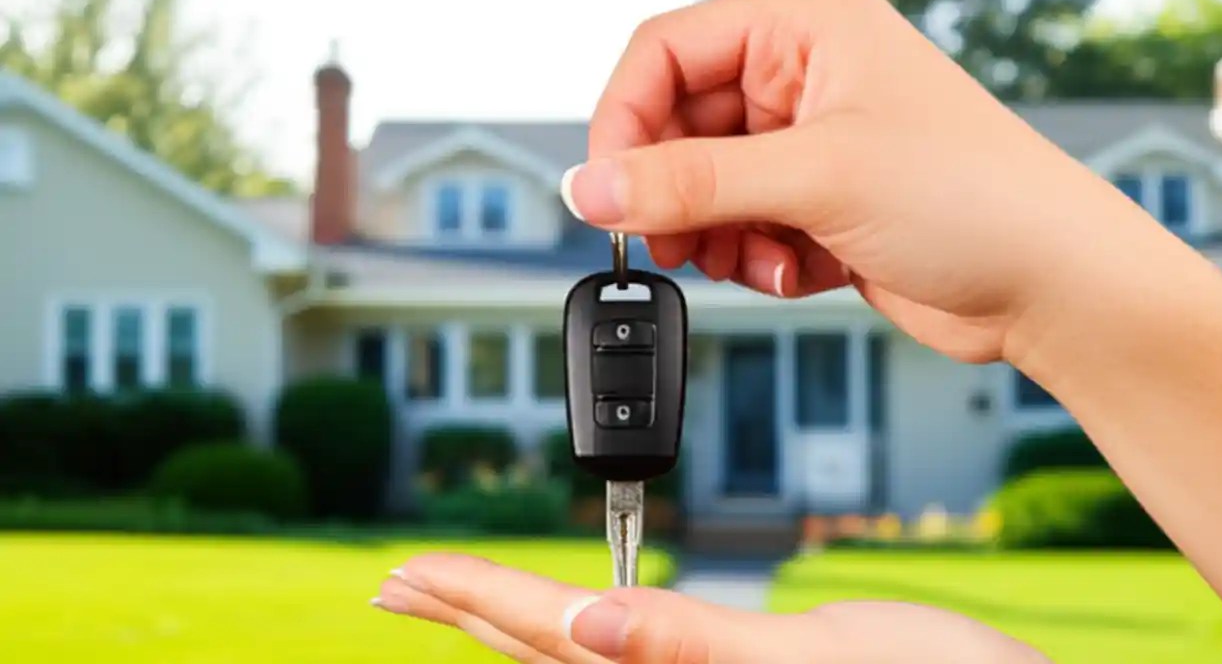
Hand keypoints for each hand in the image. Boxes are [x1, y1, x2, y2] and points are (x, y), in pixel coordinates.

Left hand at [374, 554, 1049, 662]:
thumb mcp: (817, 659)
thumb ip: (690, 649)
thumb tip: (586, 622)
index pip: (550, 637)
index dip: (473, 601)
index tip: (404, 574)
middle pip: (544, 651)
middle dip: (468, 613)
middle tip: (395, 585)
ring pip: (580, 653)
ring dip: (511, 621)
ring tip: (458, 598)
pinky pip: (640, 648)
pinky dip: (587, 627)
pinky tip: (582, 619)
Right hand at [561, 0, 1152, 363]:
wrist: (1055, 287)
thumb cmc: (975, 197)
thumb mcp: (816, 178)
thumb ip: (690, 183)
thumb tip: (589, 187)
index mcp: (805, 25)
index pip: (666, 52)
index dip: (623, 122)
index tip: (605, 192)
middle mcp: (804, 74)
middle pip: (678, 126)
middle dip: (676, 194)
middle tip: (676, 245)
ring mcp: (812, 141)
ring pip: (704, 185)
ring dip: (716, 234)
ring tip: (760, 258)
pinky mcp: (820, 202)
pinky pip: (741, 225)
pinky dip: (753, 257)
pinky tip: (798, 271)